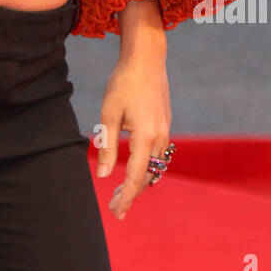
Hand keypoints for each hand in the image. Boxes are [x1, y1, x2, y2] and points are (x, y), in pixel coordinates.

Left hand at [96, 51, 171, 220]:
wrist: (147, 58)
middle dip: (132, 194)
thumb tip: (104, 175)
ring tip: (122, 192)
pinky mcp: (165, 123)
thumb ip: (108, 146)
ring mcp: (166, 130)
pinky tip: (136, 166)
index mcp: (146, 137)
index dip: (126, 197)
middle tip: (115, 209)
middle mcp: (161, 137)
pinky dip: (148, 166)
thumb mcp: (109, 113)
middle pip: (148, 176)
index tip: (116, 212)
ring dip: (140, 181)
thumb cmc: (124, 82)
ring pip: (156, 166)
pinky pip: (159, 153)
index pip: (136, 177)